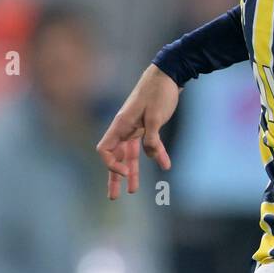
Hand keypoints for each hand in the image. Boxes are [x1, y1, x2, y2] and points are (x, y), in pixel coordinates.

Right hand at [96, 64, 179, 198]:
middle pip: (114, 158)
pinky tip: (165, 165)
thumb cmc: (158, 91)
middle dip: (114, 178)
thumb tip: (152, 157)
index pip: (105, 150)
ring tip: (133, 190)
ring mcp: (135, 129)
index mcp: (121, 125)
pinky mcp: (147, 127)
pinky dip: (156, 155)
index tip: (125, 173)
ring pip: (130, 155)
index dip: (111, 165)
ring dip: (132, 172)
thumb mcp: (156, 116)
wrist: (169, 74)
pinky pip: (148, 146)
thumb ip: (152, 138)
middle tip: (114, 197)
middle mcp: (125, 129)